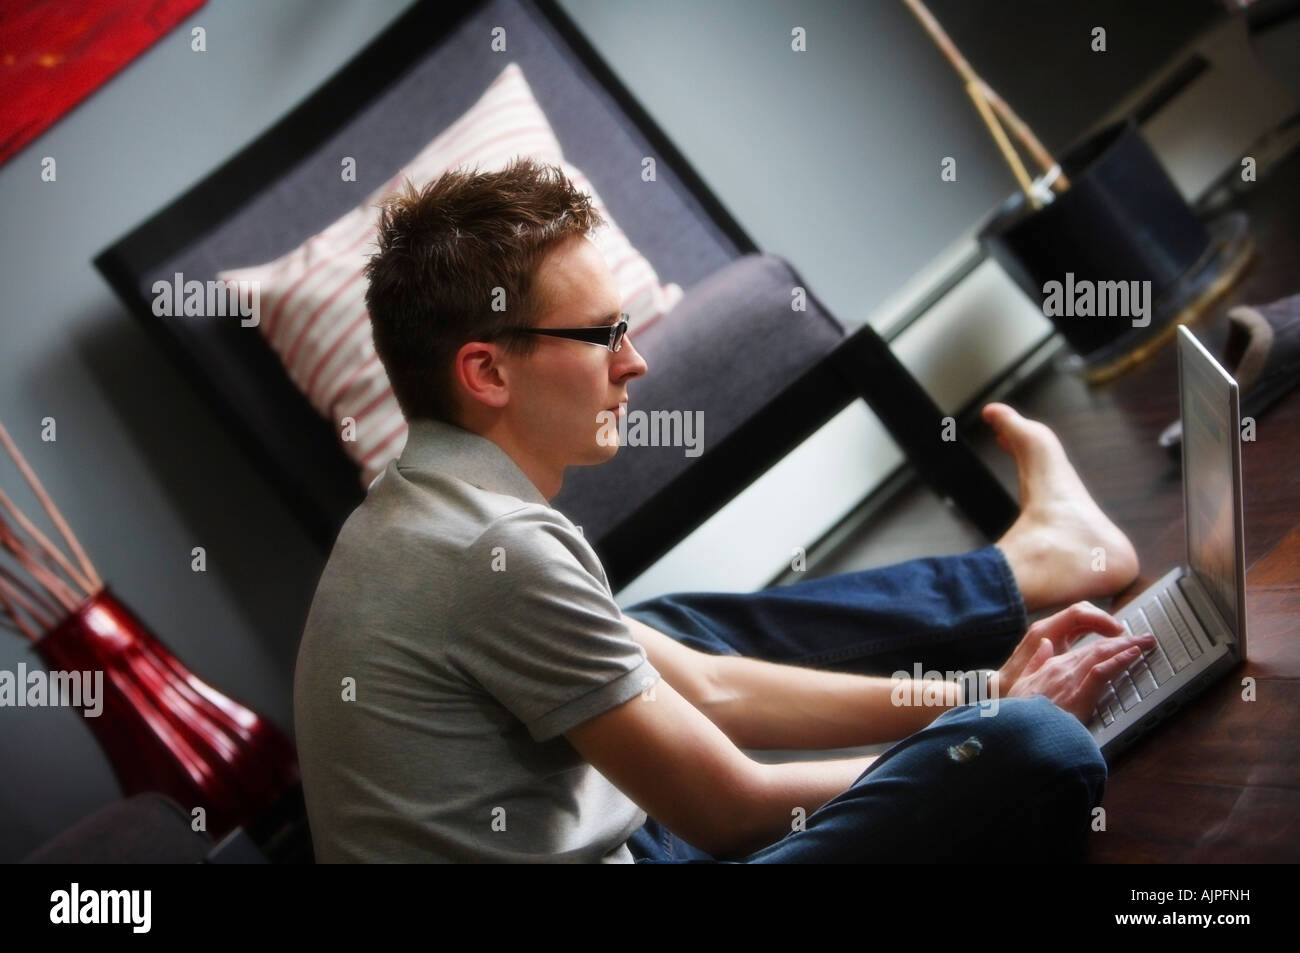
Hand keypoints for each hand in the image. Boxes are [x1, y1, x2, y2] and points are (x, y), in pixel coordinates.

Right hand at [994, 601, 1156, 722]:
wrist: (1016, 735)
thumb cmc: (1019, 716)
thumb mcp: (1020, 686)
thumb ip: (1034, 664)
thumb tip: (1044, 645)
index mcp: (1049, 667)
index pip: (1082, 651)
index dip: (1103, 645)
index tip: (1119, 642)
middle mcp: (1061, 669)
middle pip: (1096, 649)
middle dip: (1122, 641)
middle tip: (1143, 638)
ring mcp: (1070, 681)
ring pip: (1101, 654)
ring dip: (1126, 646)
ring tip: (1145, 641)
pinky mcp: (1079, 695)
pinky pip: (1102, 672)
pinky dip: (1119, 661)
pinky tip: (1134, 654)